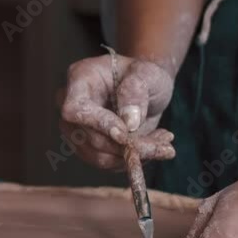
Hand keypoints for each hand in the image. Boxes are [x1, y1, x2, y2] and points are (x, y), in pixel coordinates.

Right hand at [59, 53, 175, 169]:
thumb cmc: (143, 75)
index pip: (75, 109)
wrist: (145, 88)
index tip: (125, 135)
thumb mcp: (147, 73)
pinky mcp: (90, 149)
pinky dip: (135, 160)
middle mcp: (72, 107)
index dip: (98, 124)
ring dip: (135, 156)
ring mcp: (77, 131)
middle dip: (130, 146)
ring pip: (100, 157)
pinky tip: (154, 145)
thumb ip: (136, 91)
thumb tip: (129, 123)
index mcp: (80, 80)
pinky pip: (110, 163)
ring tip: (164, 144)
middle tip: (165, 143)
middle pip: (91, 138)